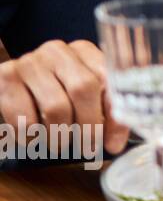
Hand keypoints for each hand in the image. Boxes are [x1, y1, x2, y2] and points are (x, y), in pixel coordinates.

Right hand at [0, 39, 129, 157]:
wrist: (13, 85)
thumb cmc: (54, 91)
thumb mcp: (80, 95)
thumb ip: (102, 111)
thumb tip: (114, 144)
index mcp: (84, 51)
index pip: (110, 78)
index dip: (115, 114)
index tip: (114, 144)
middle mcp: (58, 51)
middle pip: (84, 89)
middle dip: (89, 126)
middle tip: (86, 149)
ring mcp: (30, 62)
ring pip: (55, 106)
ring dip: (60, 135)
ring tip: (58, 145)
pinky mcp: (6, 77)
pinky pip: (25, 118)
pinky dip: (32, 137)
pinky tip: (34, 138)